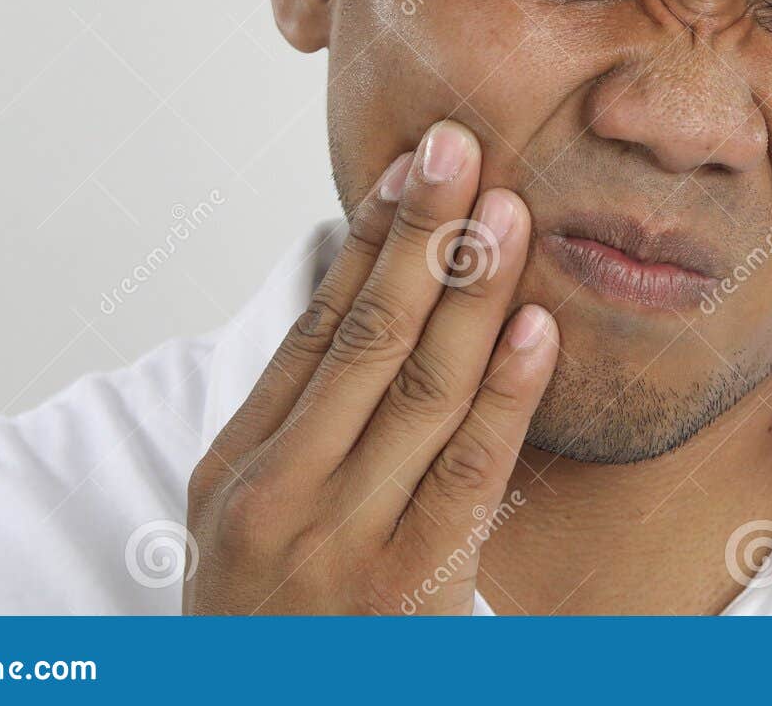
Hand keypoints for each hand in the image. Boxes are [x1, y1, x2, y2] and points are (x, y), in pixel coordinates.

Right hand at [183, 120, 557, 613]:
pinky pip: (471, 475)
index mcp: (236, 468)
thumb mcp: (246, 523)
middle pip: (367, 337)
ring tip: (507, 210)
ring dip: (472, 293)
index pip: (317, 326)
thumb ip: (301, 421)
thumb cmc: (266, 623)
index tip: (413, 167)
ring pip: (422, 391)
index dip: (371, 240)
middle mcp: (281, 497)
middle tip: (462, 148)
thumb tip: (367, 296)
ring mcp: (346, 546)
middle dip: (421, 236)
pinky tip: (535, 328)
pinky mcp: (414, 591)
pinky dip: (508, 395)